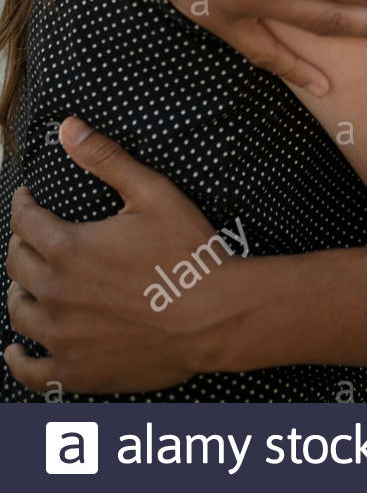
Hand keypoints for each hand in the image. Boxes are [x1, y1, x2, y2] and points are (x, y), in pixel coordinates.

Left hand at [4, 119, 230, 394]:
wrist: (215, 315)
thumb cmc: (188, 252)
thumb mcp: (152, 193)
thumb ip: (105, 158)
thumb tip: (67, 126)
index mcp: (69, 249)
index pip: (24, 222)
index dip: (22, 204)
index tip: (27, 198)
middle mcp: (56, 294)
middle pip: (17, 265)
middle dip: (21, 244)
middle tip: (32, 237)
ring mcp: (63, 337)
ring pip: (19, 312)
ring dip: (20, 292)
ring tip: (30, 283)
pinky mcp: (77, 371)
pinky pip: (31, 371)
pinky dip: (18, 360)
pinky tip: (16, 351)